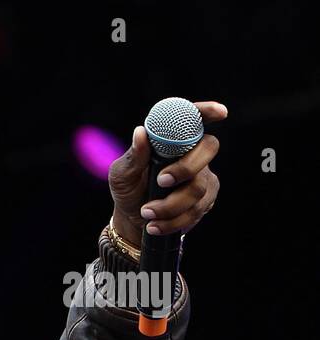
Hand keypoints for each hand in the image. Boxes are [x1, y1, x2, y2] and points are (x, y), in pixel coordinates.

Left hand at [108, 100, 225, 246]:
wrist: (133, 221)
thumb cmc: (128, 190)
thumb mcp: (121, 175)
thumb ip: (133, 157)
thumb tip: (141, 132)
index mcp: (171, 141)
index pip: (193, 119)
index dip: (207, 112)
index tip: (219, 112)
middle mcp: (191, 154)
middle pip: (208, 148)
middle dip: (185, 167)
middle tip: (161, 181)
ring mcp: (202, 176)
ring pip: (198, 186)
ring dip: (169, 204)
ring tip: (146, 213)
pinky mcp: (205, 199)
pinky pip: (196, 209)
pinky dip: (173, 220)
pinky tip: (155, 225)